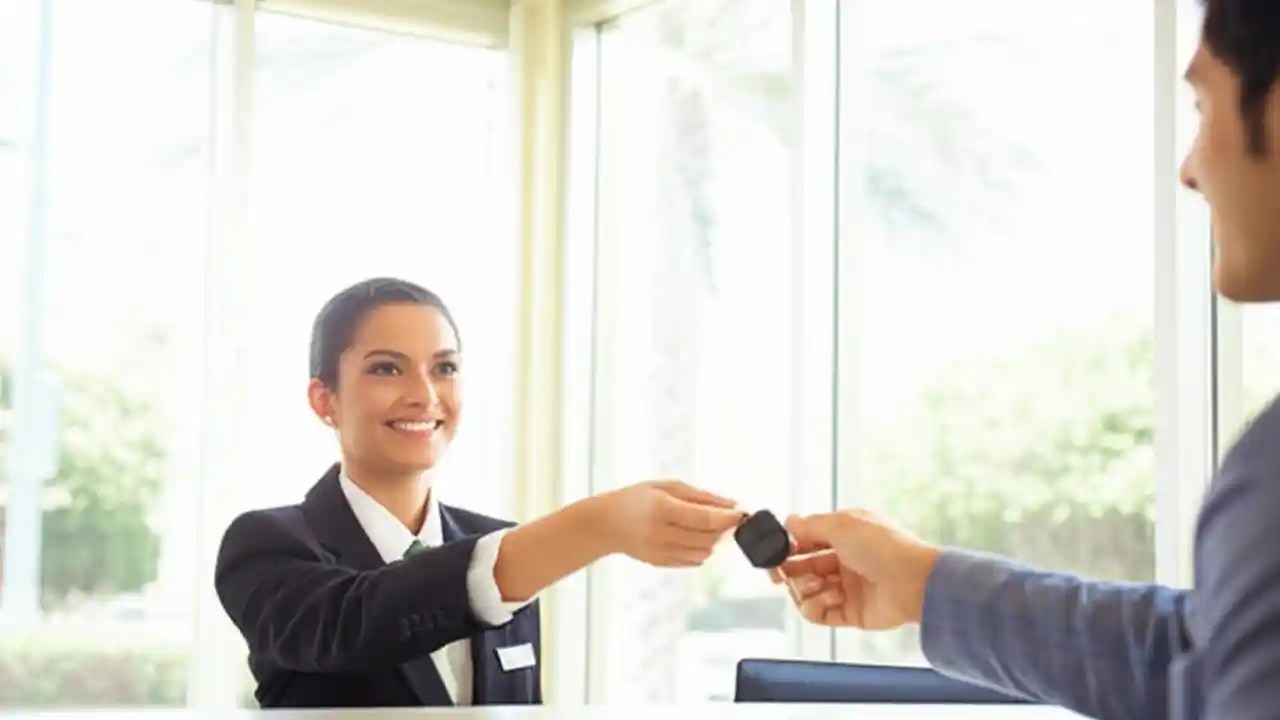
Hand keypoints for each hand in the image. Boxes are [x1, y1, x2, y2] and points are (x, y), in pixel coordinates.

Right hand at [594, 480, 744, 567]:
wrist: (604, 524)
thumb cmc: (636, 499)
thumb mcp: (665, 486)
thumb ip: (699, 495)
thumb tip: (730, 504)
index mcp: (662, 508)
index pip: (705, 519)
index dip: (728, 517)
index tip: (741, 512)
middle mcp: (661, 533)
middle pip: (708, 537)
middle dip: (722, 528)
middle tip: (724, 516)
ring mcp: (660, 552)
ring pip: (704, 551)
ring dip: (713, 539)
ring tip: (704, 525)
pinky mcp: (660, 563)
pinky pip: (693, 561)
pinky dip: (700, 549)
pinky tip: (691, 536)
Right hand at [771, 509, 939, 629]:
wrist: (916, 583)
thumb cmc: (884, 547)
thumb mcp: (842, 526)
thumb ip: (810, 526)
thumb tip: (788, 521)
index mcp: (844, 536)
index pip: (807, 541)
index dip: (789, 547)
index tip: (775, 553)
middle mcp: (844, 561)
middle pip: (803, 568)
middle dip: (789, 571)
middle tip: (780, 575)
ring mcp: (847, 588)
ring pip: (808, 592)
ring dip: (806, 589)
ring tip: (819, 586)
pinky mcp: (850, 613)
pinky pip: (820, 614)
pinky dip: (816, 608)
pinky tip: (830, 598)